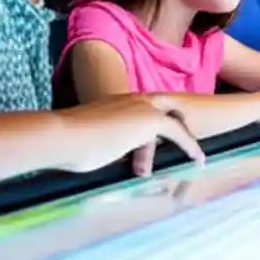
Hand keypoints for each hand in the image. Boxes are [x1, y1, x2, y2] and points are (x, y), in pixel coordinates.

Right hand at [56, 95, 204, 176]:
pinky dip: (190, 145)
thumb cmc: (66, 144)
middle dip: (177, 121)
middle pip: (165, 105)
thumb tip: (97, 159)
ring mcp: (141, 107)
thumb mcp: (87, 142)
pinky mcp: (150, 120)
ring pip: (173, 119)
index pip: (142, 107)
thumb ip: (100, 146)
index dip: (153, 121)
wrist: (62, 136)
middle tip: (186, 141)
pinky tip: (197, 159)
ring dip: (184, 138)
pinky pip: (179, 132)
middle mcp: (130, 99)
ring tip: (195, 156)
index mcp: (114, 102)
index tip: (157, 140)